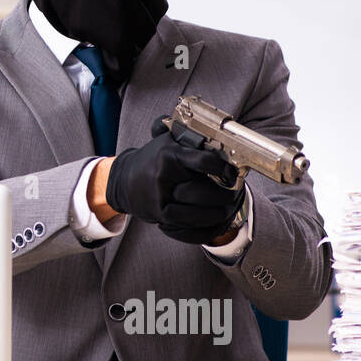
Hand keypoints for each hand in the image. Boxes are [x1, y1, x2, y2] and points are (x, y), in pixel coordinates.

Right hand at [105, 116, 244, 244]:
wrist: (125, 180)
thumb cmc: (153, 160)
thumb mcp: (167, 140)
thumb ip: (189, 133)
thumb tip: (217, 131)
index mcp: (169, 154)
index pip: (204, 162)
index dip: (223, 168)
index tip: (231, 172)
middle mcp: (163, 177)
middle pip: (204, 192)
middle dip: (225, 195)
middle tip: (236, 193)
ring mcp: (160, 199)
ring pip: (198, 214)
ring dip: (218, 214)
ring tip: (227, 208)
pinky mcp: (160, 216)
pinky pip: (188, 229)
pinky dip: (205, 229)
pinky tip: (214, 223)